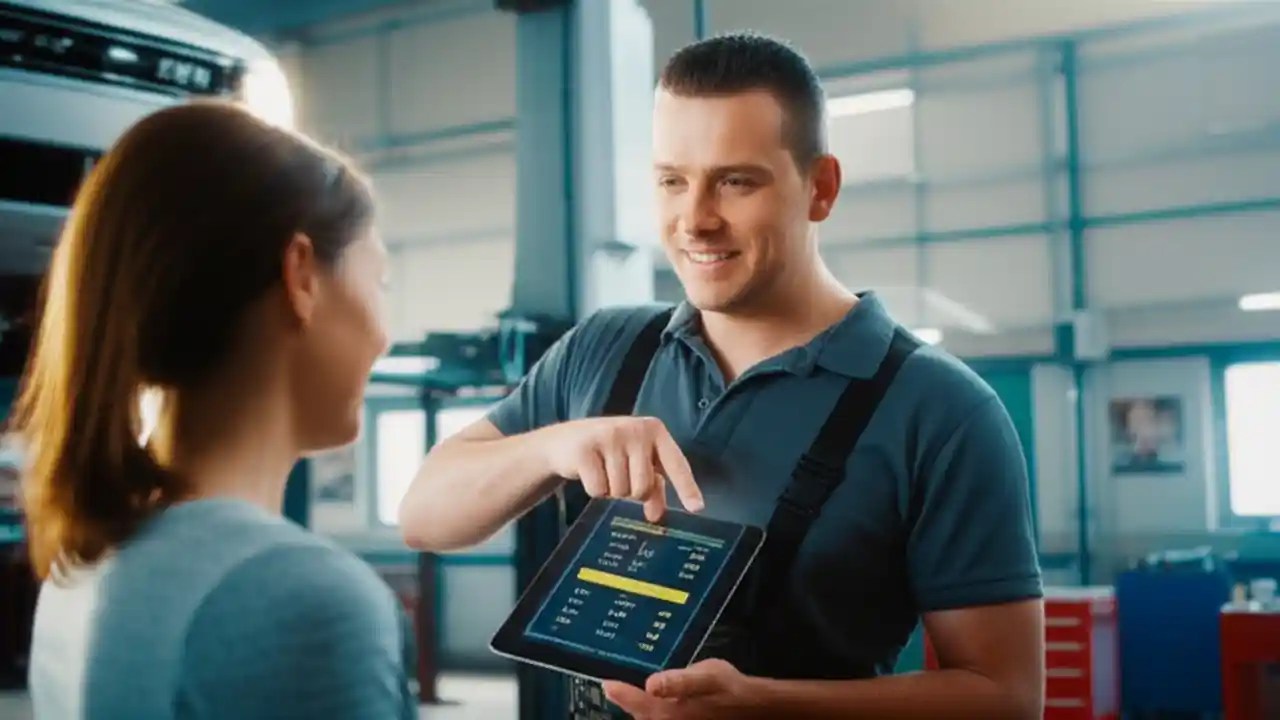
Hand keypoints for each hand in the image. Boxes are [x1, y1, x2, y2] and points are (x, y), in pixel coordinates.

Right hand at [542, 416, 702, 520]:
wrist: (564, 441)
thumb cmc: (609, 453)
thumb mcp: (635, 463)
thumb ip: (652, 487)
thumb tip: (656, 516)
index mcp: (654, 430)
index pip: (676, 464)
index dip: (686, 488)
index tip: (697, 508)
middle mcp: (634, 429)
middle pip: (643, 487)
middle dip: (631, 492)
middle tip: (619, 477)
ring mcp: (609, 437)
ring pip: (620, 491)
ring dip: (611, 490)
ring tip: (603, 471)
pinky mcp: (585, 449)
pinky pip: (598, 490)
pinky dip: (594, 490)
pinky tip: (588, 472)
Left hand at [602, 659, 757, 719]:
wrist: (757, 711)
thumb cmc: (730, 689)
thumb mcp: (708, 675)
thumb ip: (679, 681)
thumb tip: (651, 685)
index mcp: (670, 714)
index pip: (636, 704)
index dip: (620, 694)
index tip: (609, 684)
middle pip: (642, 717)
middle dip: (634, 705)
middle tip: (624, 689)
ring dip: (648, 712)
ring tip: (644, 698)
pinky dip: (659, 714)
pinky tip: (669, 705)